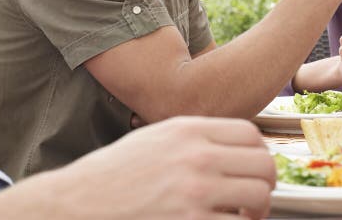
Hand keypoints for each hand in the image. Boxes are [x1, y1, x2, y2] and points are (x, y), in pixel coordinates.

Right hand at [0, 117, 274, 218]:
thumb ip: (195, 137)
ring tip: (241, 217)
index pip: (251, 135)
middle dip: (265, 185)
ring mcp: (193, 192)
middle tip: (253, 200)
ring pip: (258, 197)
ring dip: (256, 211)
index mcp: (187, 130)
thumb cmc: (114, 174)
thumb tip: (237, 148)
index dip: (259, 155)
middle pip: (263, 165)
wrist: (77, 204)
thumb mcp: (154, 138)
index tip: (253, 171)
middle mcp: (196, 156)